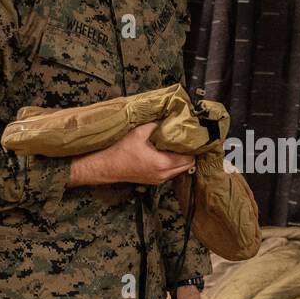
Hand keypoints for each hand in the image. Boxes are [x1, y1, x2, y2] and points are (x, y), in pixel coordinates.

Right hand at [68, 122, 196, 186]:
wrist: (107, 167)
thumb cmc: (122, 150)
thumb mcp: (140, 132)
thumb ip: (157, 125)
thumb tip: (169, 118)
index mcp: (163, 163)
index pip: (189, 157)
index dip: (192, 146)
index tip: (190, 136)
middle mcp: (164, 174)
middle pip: (188, 165)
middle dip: (188, 153)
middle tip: (184, 140)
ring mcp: (159, 179)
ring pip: (180, 170)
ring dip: (181, 159)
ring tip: (176, 146)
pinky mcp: (154, 181)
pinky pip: (171, 172)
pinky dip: (173, 164)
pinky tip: (166, 153)